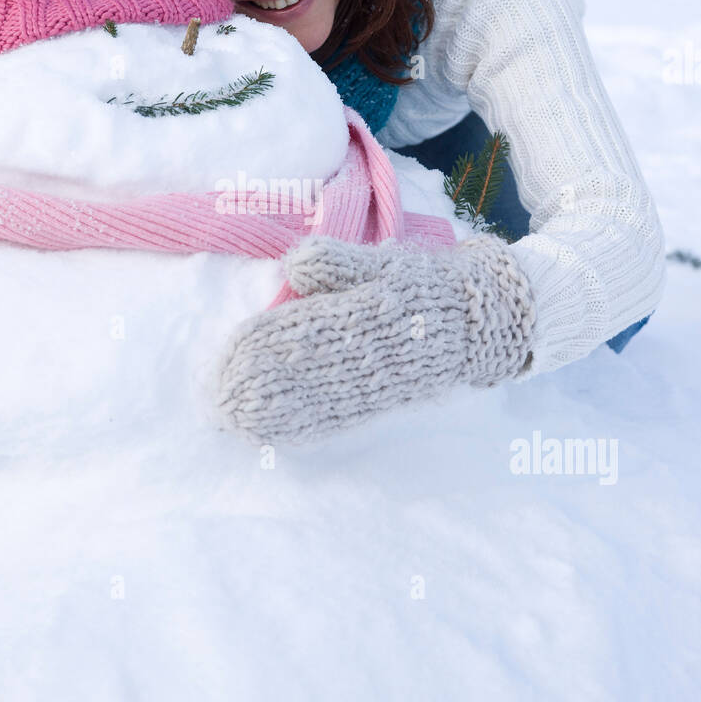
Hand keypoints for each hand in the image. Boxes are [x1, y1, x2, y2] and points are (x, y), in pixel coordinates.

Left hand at [213, 233, 535, 445]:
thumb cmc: (425, 286)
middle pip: (307, 373)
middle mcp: (371, 352)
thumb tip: (296, 264)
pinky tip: (279, 437)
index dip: (266, 343)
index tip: (229, 353)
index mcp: (369, 311)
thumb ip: (341, 264)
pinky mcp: (382, 400)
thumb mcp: (386, 264)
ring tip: (236, 422)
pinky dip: (308, 428)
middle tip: (218, 400)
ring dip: (276, 413)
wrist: (481, 320)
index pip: (307, 328)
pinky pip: (340, 416)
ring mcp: (378, 381)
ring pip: (319, 400)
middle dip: (261, 387)